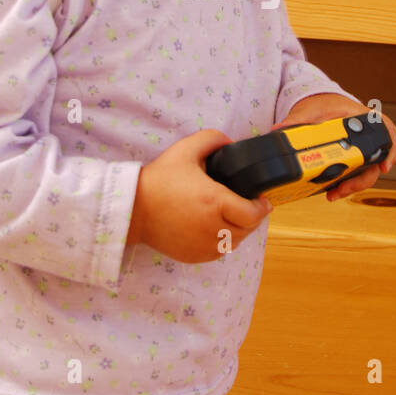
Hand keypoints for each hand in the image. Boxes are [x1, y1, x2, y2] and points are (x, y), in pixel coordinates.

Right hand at [129, 130, 271, 262]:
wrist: (133, 209)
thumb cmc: (159, 180)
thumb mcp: (185, 149)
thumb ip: (212, 139)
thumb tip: (232, 143)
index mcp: (214, 201)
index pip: (253, 214)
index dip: (262, 208)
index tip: (262, 200)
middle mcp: (212, 227)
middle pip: (247, 229)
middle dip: (252, 217)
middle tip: (247, 205)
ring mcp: (203, 245)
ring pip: (235, 243)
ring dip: (238, 230)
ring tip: (232, 216)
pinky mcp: (193, 256)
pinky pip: (219, 252)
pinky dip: (222, 241)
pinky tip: (215, 228)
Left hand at [271, 93, 395, 201]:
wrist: (320, 104)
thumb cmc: (323, 103)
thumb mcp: (310, 109)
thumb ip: (296, 119)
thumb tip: (279, 129)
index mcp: (363, 117)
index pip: (387, 131)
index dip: (391, 150)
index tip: (384, 167)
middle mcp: (366, 134)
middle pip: (377, 159)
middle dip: (363, 180)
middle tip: (345, 189)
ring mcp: (361, 147)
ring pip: (366, 171)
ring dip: (353, 185)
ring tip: (334, 194)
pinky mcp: (353, 157)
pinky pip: (356, 172)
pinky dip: (347, 182)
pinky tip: (333, 189)